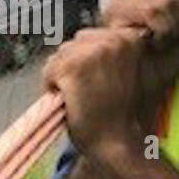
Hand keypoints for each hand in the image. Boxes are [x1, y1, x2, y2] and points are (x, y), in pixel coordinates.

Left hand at [44, 25, 178, 162]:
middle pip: (74, 43)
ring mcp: (92, 52)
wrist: (116, 141)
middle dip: (73, 66)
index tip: (96, 81)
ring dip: (62, 76)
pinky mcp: (73, 67)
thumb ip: (110, 51)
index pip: (90, 37)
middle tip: (87, 92)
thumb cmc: (119, 112)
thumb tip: (86, 39)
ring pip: (60, 55)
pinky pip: (49, 69)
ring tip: (80, 97)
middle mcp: (113, 40)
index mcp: (129, 38)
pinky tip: (69, 101)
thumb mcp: (126, 71)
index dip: (87, 60)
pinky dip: (51, 86)